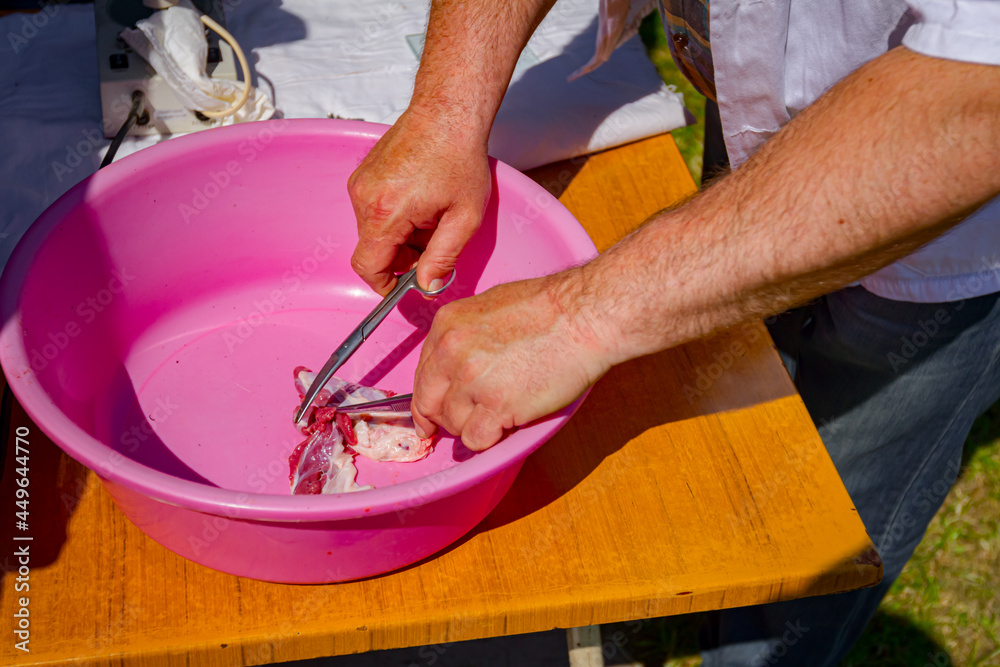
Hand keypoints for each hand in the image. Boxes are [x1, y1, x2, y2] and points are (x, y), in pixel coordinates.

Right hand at [348, 109, 491, 294]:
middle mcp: (363, 198)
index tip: (403, 286)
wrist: (446, 112)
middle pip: (372, 249)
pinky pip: (371, 210)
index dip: (384, 284)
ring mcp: (359, 183)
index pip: (368, 266)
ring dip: (399, 235)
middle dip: (401, 256)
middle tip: (435, 241)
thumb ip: (443, 257)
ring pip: (372, 230)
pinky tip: (420, 201)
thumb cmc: (459, 158)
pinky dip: (393, 216)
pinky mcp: (362, 174)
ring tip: (431, 215)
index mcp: (385, 212)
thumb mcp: (464, 218)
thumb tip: (427, 286)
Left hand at [411, 270, 614, 449]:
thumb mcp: (489, 308)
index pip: (422, 375)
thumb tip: (458, 364)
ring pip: (454, 425)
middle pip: (429, 403)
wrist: (584, 316)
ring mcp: (472, 380)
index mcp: (447, 325)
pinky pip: (476, 440)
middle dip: (445, 418)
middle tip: (467, 422)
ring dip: (474, 426)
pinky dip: (490, 439)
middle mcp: (451, 352)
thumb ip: (465, 336)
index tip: (432, 415)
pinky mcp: (496, 405)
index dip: (430, 399)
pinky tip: (507, 423)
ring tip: (502, 412)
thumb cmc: (550, 309)